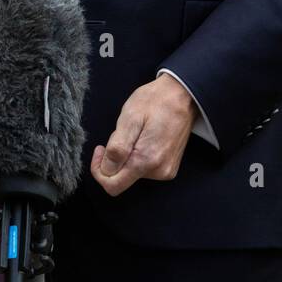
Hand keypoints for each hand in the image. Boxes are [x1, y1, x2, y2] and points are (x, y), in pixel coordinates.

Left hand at [91, 75, 196, 196]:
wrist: (182, 95)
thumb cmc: (155, 101)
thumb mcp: (130, 118)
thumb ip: (117, 148)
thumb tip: (106, 170)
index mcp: (146, 161)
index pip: (113, 185)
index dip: (99, 170)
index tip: (101, 149)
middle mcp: (158, 171)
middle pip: (122, 179)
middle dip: (114, 159)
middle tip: (121, 133)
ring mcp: (166, 171)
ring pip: (132, 173)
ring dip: (126, 155)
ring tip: (136, 131)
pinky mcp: (169, 167)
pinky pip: (144, 168)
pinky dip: (137, 155)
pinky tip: (144, 137)